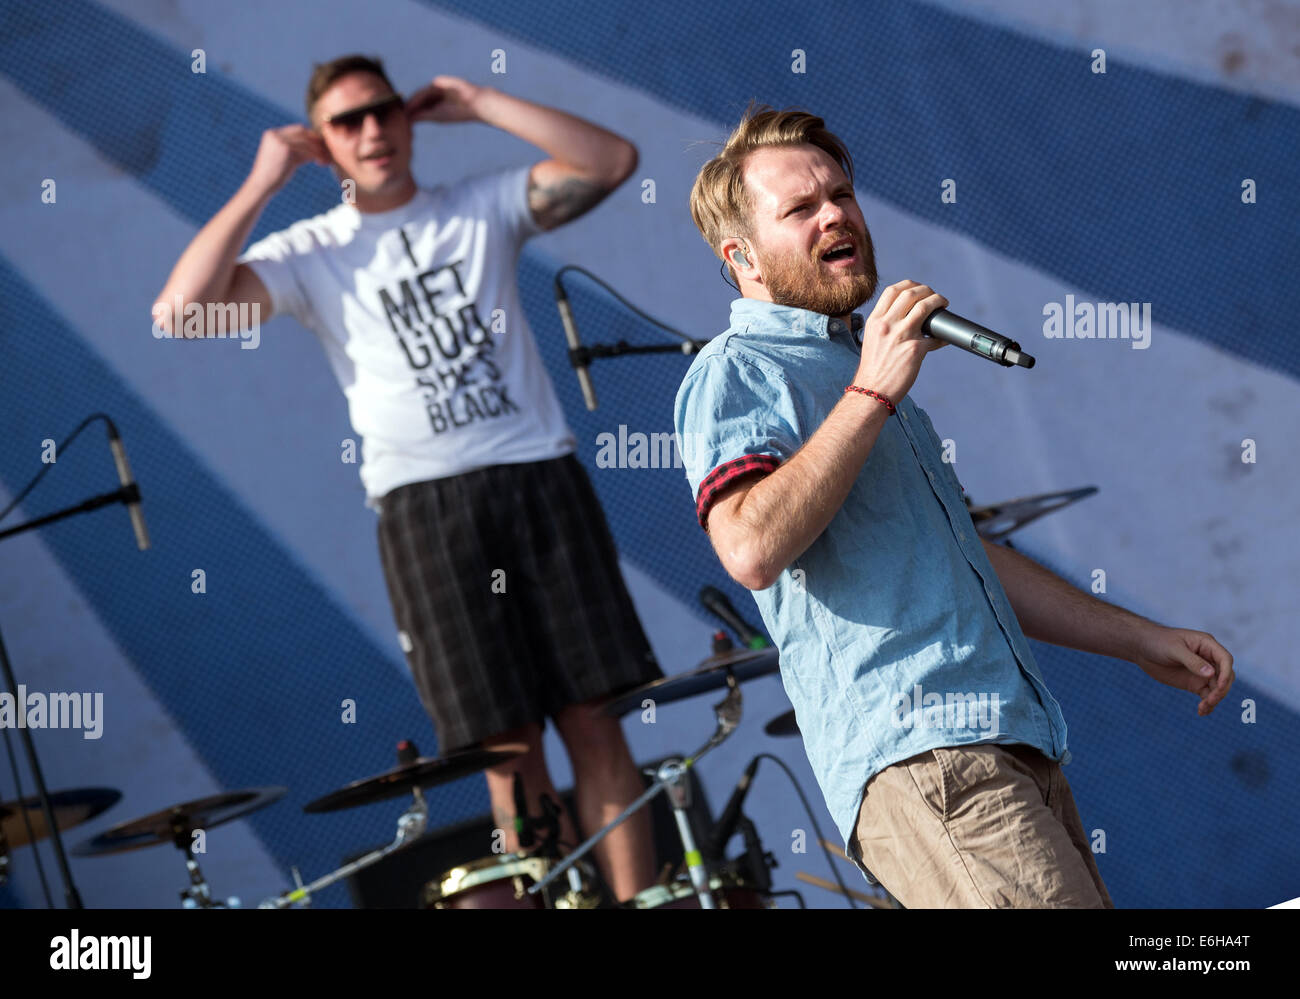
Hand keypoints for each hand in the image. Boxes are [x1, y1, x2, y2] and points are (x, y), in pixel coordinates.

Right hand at [247, 125, 329, 195]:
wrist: (261, 186)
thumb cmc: (273, 177)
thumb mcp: (284, 159)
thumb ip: (297, 152)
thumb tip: (315, 151)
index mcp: (272, 134)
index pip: (297, 130)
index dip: (311, 137)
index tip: (322, 146)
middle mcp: (275, 134)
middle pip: (302, 131)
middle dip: (316, 140)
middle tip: (327, 151)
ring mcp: (280, 140)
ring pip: (306, 141)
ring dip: (319, 150)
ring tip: (327, 160)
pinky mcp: (286, 149)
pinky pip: (306, 150)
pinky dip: (316, 156)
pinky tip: (322, 163)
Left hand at [405, 76, 485, 123]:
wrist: (475, 104)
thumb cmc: (459, 113)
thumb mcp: (438, 116)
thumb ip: (422, 115)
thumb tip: (407, 119)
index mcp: (437, 102)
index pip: (421, 106)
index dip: (411, 111)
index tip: (401, 120)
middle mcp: (436, 93)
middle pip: (418, 99)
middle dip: (409, 107)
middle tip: (398, 116)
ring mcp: (438, 87)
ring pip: (420, 95)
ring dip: (411, 104)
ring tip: (403, 113)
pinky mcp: (440, 82)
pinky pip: (426, 90)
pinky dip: (418, 99)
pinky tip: (411, 106)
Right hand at [854, 279, 947, 403]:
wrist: (871, 392)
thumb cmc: (872, 370)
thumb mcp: (872, 341)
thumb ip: (886, 326)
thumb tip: (907, 319)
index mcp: (875, 321)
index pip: (892, 291)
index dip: (909, 285)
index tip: (918, 288)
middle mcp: (887, 325)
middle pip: (911, 293)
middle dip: (927, 290)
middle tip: (934, 296)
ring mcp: (901, 336)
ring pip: (925, 306)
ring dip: (938, 301)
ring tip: (943, 305)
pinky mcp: (915, 349)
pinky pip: (935, 337)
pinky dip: (943, 336)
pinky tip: (944, 338)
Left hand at [1131, 625, 1234, 715]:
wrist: (1142, 648)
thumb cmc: (1158, 642)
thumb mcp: (1174, 649)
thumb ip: (1192, 661)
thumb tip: (1211, 674)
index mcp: (1207, 645)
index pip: (1225, 659)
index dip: (1226, 673)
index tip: (1219, 686)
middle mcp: (1209, 659)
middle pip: (1225, 676)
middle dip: (1221, 689)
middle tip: (1210, 700)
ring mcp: (1202, 672)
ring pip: (1217, 688)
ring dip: (1215, 699)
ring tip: (1203, 708)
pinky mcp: (1194, 683)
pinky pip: (1207, 695)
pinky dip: (1207, 704)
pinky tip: (1201, 712)